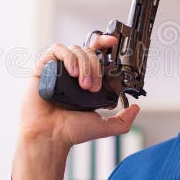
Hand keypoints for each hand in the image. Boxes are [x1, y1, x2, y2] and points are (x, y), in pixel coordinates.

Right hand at [11, 34, 140, 179]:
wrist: (51, 136)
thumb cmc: (71, 132)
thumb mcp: (104, 126)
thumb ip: (123, 120)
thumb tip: (136, 108)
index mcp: (85, 80)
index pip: (95, 54)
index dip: (104, 43)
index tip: (113, 43)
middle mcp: (71, 72)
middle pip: (88, 52)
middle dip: (95, 66)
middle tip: (93, 86)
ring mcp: (57, 69)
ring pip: (74, 50)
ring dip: (84, 64)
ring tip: (82, 84)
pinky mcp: (43, 68)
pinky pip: (55, 50)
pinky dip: (67, 57)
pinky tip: (71, 72)